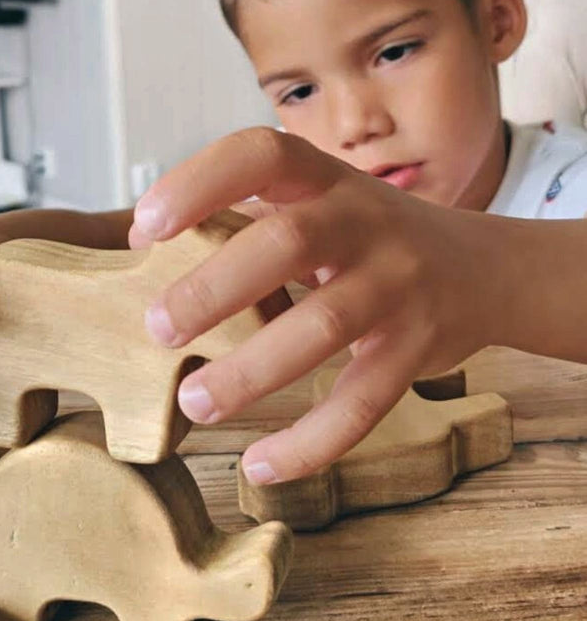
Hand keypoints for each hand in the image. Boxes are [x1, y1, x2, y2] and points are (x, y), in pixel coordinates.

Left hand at [131, 129, 509, 483]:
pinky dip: (309, 441)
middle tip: (158, 328)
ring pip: (324, 326)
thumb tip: (140, 245)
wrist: (481, 270)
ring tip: (195, 401)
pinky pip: (363, 401)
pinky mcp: (416, 348)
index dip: (200, 181)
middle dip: (214, 287)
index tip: (145, 225)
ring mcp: (397, 283)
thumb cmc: (366, 239)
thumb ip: (243, 218)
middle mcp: (364, 221)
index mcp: (324, 180)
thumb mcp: (318, 206)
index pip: (262, 154)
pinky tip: (261, 466)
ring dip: (251, 371)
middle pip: (287, 242)